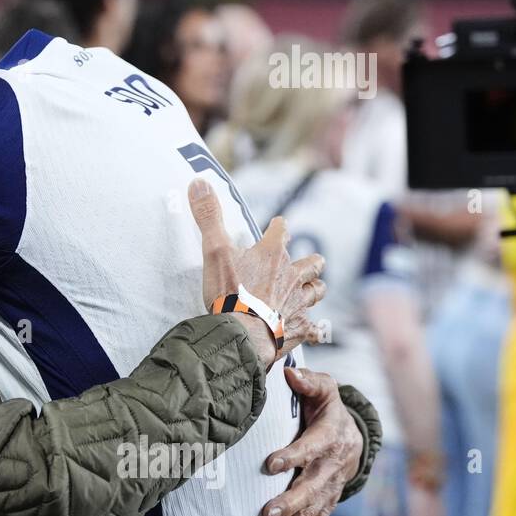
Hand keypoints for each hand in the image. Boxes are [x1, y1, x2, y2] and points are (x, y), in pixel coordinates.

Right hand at [188, 178, 325, 367]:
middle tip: (309, 260)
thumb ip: (208, 217)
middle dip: (311, 260)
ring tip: (310, 289)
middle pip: (311, 263)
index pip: (281, 231)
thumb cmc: (229, 292)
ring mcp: (296, 303)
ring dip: (314, 288)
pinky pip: (312, 328)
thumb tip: (199, 182)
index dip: (279, 226)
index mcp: (272, 255)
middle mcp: (290, 277)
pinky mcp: (296, 328)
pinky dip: (311, 328)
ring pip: (316, 291)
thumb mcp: (214, 250)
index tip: (278, 224)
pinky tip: (309, 330)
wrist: (242, 333)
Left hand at [260, 367, 364, 515]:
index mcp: (329, 438)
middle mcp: (331, 469)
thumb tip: (289, 373)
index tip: (271, 463)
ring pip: (312, 515)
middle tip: (267, 514)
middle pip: (310, 489)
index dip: (293, 455)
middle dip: (290, 503)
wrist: (354, 435)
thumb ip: (309, 382)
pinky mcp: (325, 504)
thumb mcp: (324, 388)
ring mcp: (329, 490)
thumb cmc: (328, 408)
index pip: (310, 448)